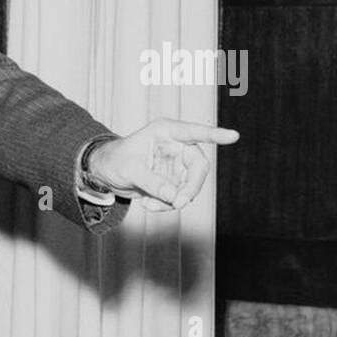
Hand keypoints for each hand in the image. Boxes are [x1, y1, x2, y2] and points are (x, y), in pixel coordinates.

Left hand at [89, 120, 239, 211]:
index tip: (233, 136)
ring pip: (190, 186)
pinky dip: (166, 205)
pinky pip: (180, 196)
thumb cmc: (113, 161)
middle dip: (191, 188)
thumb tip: (175, 197)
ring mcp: (177, 164)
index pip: (194, 132)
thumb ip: (152, 182)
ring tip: (149, 205)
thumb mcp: (128, 170)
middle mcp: (176, 145)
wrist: (104, 173)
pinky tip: (148, 205)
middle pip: (199, 167)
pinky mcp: (174, 180)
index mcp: (165, 131)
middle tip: (177, 203)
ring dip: (174, 200)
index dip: (214, 134)